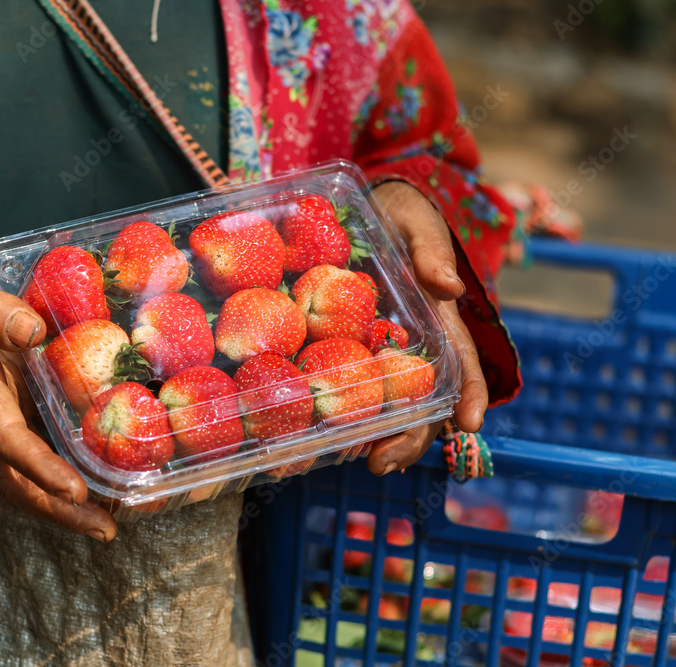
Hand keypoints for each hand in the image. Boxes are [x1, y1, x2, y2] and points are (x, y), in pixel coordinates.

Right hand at [0, 238, 117, 540]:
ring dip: (63, 497)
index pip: (3, 435)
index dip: (38, 466)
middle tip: (107, 533)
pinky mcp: (7, 394)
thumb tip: (31, 331)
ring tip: (114, 517)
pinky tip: (101, 467)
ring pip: (25, 465)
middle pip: (14, 472)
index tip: (74, 491)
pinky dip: (65, 461)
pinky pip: (35, 438)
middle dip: (56, 508)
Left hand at [364, 181, 488, 474]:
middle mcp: (420, 344)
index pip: (463, 361)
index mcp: (439, 317)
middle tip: (383, 464)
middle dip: (413, 437)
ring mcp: (390, 351)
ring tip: (365, 463)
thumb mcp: (416, 222)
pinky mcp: (360, 350)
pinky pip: (363, 388)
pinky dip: (356, 416)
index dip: (470, 393)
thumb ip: (430, 251)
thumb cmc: (402, 212)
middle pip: (429, 400)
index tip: (469, 425)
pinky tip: (335, 438)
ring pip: (397, 405)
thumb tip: (446, 286)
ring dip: (385, 437)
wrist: (372, 207)